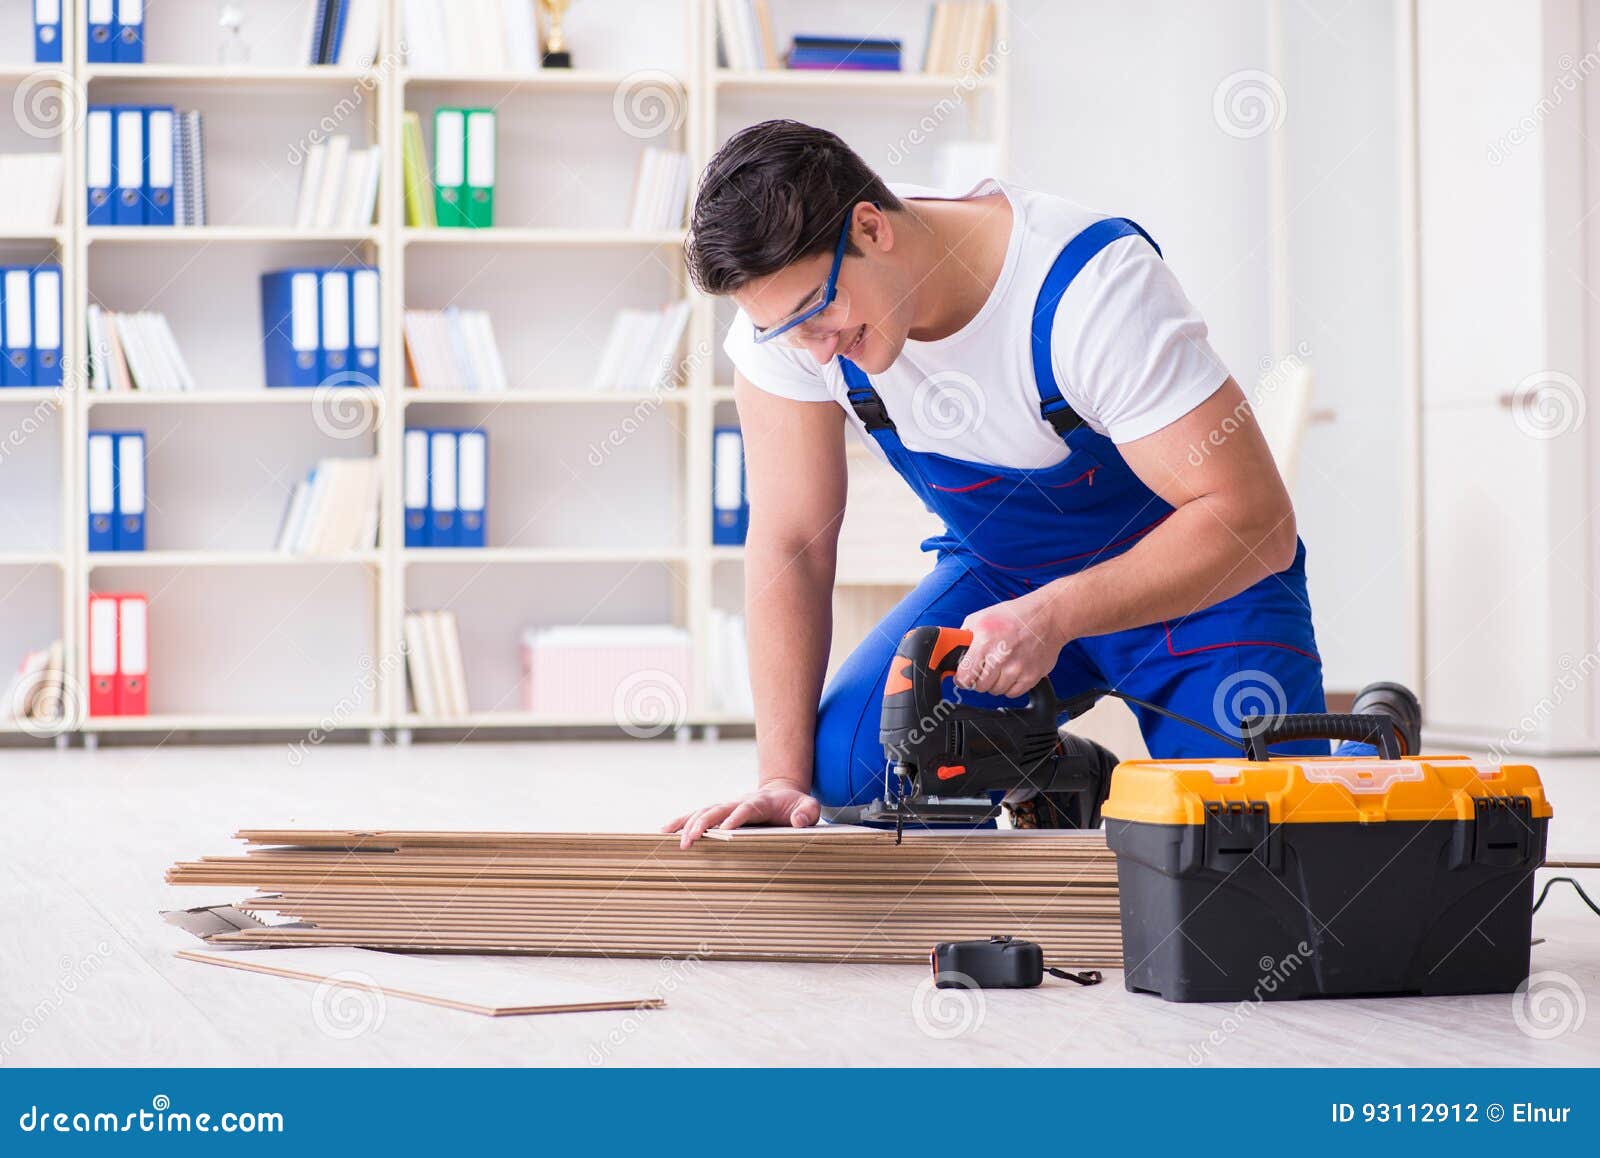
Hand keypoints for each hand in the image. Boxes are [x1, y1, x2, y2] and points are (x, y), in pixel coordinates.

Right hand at [662, 781, 820, 849]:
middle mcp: (740, 802)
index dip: (736, 817)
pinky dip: (681, 822)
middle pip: (718, 809)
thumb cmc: (796, 806)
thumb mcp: (809, 807)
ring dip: (688, 824)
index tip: (725, 829)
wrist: (782, 793)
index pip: (746, 809)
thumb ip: (808, 812)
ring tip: (671, 839)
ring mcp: (728, 806)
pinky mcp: (720, 813)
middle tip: (690, 840)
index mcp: (761, 802)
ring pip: (704, 812)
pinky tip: (665, 832)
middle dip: (703, 824)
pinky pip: (698, 816)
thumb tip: (798, 822)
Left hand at [954, 590, 1065, 697]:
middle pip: (979, 686)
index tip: (962, 678)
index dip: (961, 679)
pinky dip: (1009, 686)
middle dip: (977, 680)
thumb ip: (964, 635)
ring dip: (994, 683)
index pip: (965, 676)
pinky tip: (1011, 673)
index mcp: (985, 641)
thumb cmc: (1015, 615)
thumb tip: (952, 651)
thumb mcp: (981, 617)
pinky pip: (1012, 693)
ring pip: (995, 691)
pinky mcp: (1031, 676)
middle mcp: (1001, 657)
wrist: (1048, 617)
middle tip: (982, 670)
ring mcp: (1017, 669)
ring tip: (998, 668)